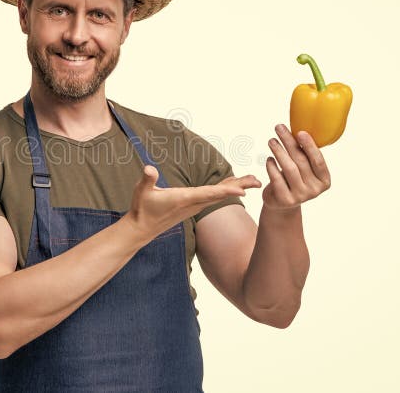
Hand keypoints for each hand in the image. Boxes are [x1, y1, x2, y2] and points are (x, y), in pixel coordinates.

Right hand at [127, 165, 260, 241]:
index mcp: (184, 199)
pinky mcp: (192, 206)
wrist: (141, 229)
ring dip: (235, 187)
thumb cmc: (141, 209)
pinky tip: (232, 185)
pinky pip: (213, 196)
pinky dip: (225, 190)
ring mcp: (193, 206)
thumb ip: (147, 180)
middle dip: (239, 187)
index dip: (226, 192)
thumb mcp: (142, 192)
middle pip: (220, 194)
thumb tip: (149, 169)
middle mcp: (193, 204)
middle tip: (258, 181)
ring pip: (219, 195)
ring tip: (252, 180)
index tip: (243, 191)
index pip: (209, 194)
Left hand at [262, 124, 331, 212]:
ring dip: (279, 151)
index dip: (309, 146)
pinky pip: (277, 178)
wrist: (282, 203)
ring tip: (271, 140)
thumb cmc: (294, 179)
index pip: (318, 161)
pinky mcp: (285, 200)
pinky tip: (269, 159)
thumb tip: (297, 129)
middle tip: (279, 128)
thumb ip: (304, 154)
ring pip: (289, 169)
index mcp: (324, 181)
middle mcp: (315, 190)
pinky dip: (271, 166)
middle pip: (301, 161)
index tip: (300, 132)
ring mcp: (301, 197)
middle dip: (289, 142)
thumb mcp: (303, 169)